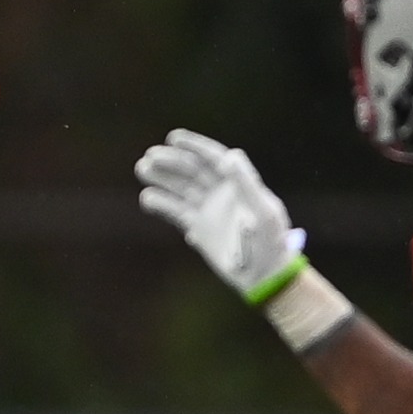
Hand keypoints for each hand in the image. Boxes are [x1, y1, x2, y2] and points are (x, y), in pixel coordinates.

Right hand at [135, 129, 306, 298]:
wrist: (265, 275)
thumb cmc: (271, 242)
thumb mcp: (263, 212)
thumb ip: (246, 184)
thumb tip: (229, 155)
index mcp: (238, 184)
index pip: (213, 158)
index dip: (194, 146)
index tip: (172, 138)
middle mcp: (221, 193)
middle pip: (192, 171)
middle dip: (170, 162)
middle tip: (148, 158)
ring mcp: (209, 211)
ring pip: (181, 189)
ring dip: (162, 179)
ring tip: (142, 169)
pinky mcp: (200, 229)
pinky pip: (177, 213)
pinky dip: (162, 205)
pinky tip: (146, 198)